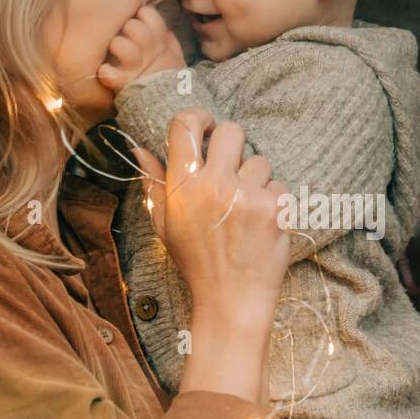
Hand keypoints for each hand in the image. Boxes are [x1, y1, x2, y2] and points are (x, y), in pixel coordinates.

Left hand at [97, 5, 185, 92]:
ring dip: (116, 46)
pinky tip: (107, 71)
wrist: (169, 107)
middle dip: (128, 27)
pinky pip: (108, 73)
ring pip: (119, 44)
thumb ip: (170, 44)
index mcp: (158, 43)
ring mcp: (132, 67)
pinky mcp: (121, 83)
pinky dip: (106, 72)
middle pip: (133, 26)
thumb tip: (166, 32)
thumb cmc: (168, 80)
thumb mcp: (175, 59)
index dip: (144, 15)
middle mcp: (145, 52)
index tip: (141, 20)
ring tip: (116, 52)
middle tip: (127, 35)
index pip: (149, 14)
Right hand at [132, 110, 289, 328]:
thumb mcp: (165, 223)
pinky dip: (274, 201)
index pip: (185, 124)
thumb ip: (154, 182)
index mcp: (182, 185)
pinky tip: (261, 223)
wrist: (231, 301)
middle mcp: (213, 185)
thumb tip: (140, 149)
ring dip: (256, 179)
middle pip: (231, 131)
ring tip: (245, 209)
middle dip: (233, 145)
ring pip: (260, 161)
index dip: (199, 117)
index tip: (207, 126)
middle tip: (231, 169)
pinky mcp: (275, 208)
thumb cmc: (196, 261)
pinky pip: (279, 185)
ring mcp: (246, 195)